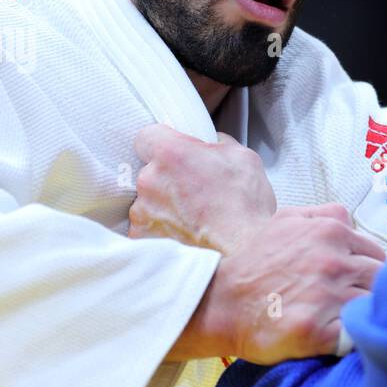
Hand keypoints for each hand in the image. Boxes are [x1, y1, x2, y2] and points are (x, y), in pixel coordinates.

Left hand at [129, 124, 275, 254]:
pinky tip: (184, 231)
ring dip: (164, 204)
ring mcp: (143, 210)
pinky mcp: (142, 237)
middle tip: (194, 188)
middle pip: (149, 170)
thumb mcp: (243, 158)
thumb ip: (219, 144)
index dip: (161, 144)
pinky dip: (161, 228)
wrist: (244, 250)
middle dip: (168, 178)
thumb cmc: (244, 208)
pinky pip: (146, 225)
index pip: (146, 136)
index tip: (173, 153)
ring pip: (147, 199)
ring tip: (192, 215)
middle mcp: (150, 179)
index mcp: (170, 153)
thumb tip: (214, 145)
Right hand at [168, 204, 386, 363]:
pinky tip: (336, 339)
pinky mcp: (317, 332)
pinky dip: (352, 341)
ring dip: (362, 318)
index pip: (378, 257)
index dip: (369, 275)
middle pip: (380, 282)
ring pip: (371, 309)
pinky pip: (356, 338)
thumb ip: (325, 215)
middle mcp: (332, 262)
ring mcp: (326, 296)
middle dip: (370, 295)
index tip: (355, 287)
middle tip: (351, 307)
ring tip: (342, 323)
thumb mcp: (286, 220)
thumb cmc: (255, 265)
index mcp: (330, 232)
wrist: (221, 303)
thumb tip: (353, 223)